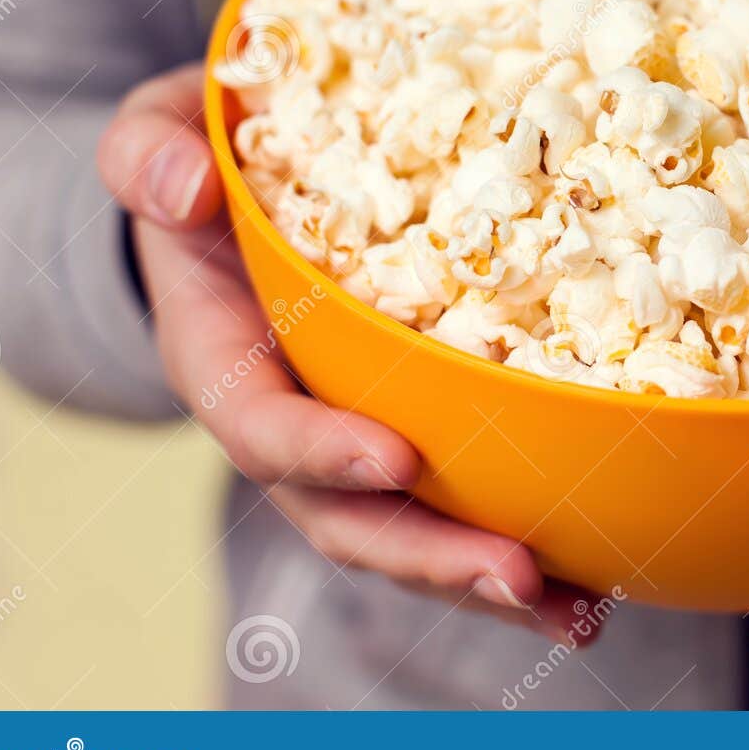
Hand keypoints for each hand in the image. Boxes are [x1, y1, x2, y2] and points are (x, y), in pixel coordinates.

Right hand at [97, 64, 599, 644]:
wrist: (231, 194)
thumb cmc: (202, 159)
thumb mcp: (158, 136)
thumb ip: (150, 156)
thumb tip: (182, 189)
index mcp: (222, 358)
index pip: (263, 425)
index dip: (322, 451)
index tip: (397, 459)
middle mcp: (289, 422)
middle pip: (350, 519)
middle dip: (431, 556)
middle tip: (521, 576)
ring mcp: (351, 442)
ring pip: (412, 537)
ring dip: (489, 582)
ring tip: (581, 613)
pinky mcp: (411, 438)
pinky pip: (459, 505)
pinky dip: (523, 546)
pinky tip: (598, 578)